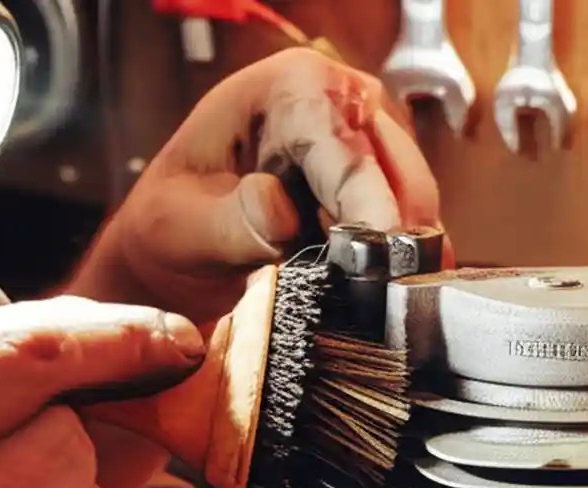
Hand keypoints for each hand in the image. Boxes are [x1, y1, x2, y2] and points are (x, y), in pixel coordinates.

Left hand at [68, 47, 450, 323]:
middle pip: (396, 171)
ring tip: (381, 300)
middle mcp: (342, 98)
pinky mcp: (382, 178)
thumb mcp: (181, 226)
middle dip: (398, 235)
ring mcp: (369, 138)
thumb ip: (230, 221)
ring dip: (403, 253)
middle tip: (390, 294)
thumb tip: (279, 208)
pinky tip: (385, 291)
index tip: (377, 254)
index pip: (343, 146)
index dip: (367, 202)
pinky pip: (411, 221)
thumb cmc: (174, 223)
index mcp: (289, 87)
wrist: (182, 242)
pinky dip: (402, 259)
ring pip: (414, 201)